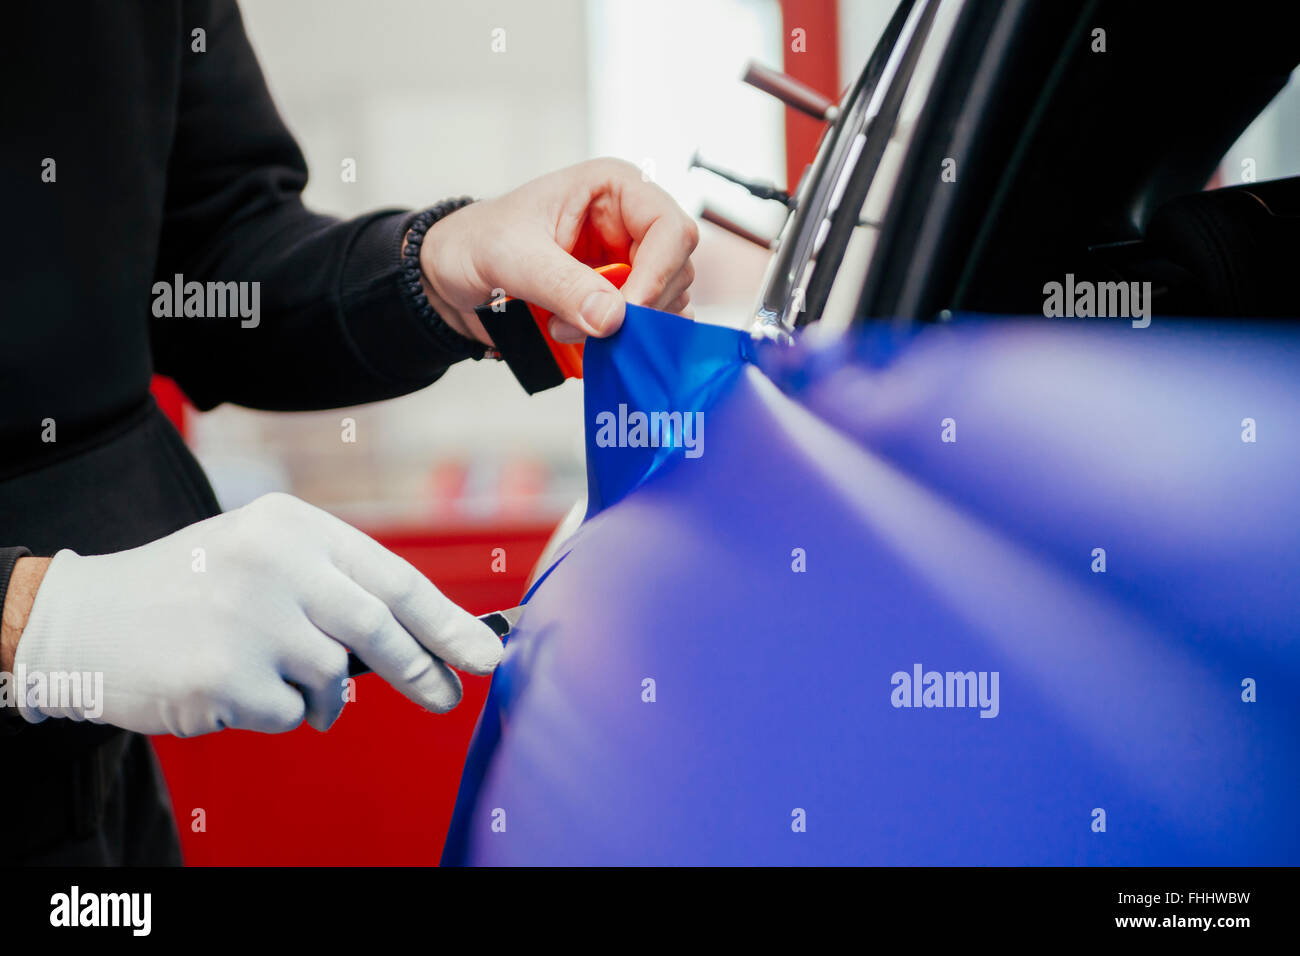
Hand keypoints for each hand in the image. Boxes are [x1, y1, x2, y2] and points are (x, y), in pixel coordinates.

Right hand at [11, 493, 501, 735]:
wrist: (88, 619)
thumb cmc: (191, 590)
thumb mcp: (263, 557)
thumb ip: (333, 587)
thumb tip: (423, 642)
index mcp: (292, 526)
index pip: (391, 576)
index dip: (445, 621)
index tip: (485, 653)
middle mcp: (275, 563)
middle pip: (378, 626)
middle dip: (422, 667)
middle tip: (447, 697)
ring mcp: (249, 619)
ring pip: (332, 677)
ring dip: (319, 696)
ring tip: (276, 680)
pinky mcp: (224, 674)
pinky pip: (288, 714)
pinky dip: (276, 714)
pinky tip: (235, 688)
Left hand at [418, 158, 699, 345]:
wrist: (449, 275)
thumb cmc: (475, 242)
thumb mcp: (512, 257)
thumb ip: (562, 285)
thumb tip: (612, 319)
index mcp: (614, 189)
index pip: (671, 228)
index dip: (658, 273)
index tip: (626, 312)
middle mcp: (631, 223)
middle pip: (676, 270)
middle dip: (635, 307)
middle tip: (579, 327)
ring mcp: (630, 263)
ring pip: (667, 303)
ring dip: (624, 328)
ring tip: (563, 328)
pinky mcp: (621, 299)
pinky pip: (648, 327)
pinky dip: (625, 342)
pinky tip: (584, 342)